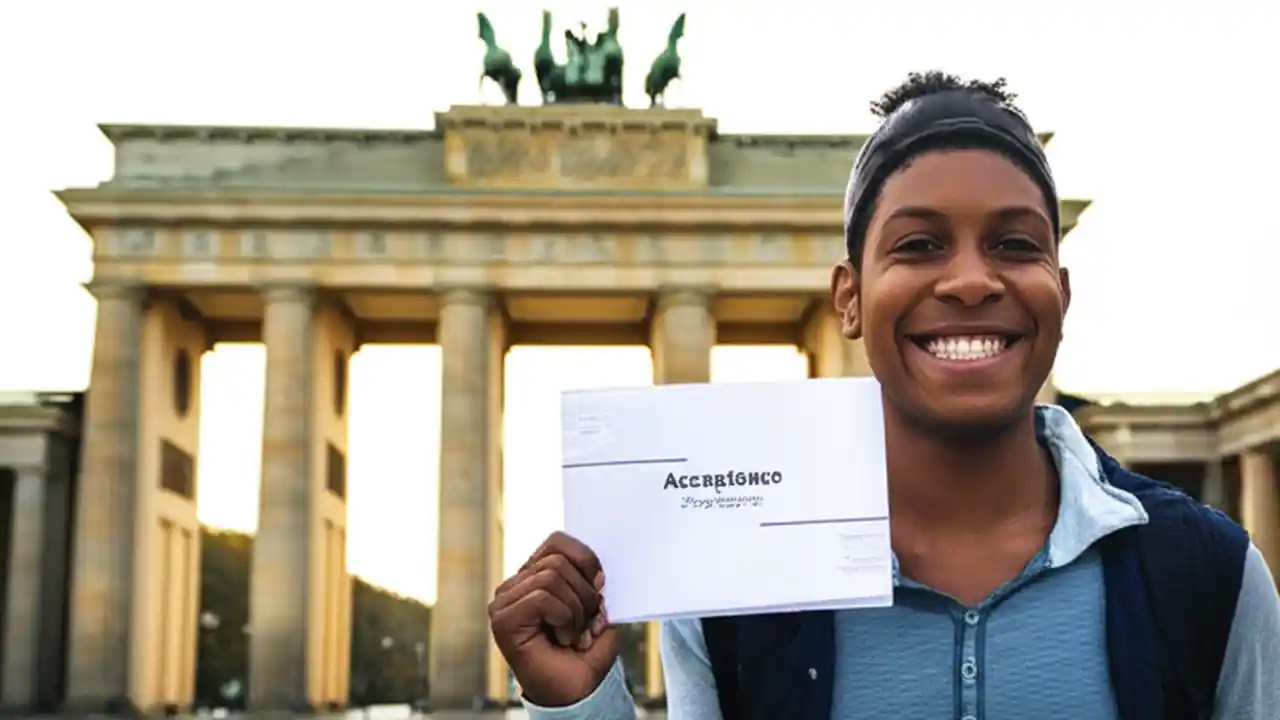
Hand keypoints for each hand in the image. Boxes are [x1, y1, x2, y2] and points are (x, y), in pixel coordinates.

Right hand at [489, 531, 618, 706]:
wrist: (575, 693)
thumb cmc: (585, 653)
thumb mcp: (598, 611)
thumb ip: (593, 583)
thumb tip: (596, 572)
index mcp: (535, 576)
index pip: (557, 542)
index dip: (585, 558)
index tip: (601, 584)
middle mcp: (515, 585)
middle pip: (557, 559)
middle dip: (585, 592)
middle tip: (589, 622)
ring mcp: (505, 602)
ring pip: (551, 577)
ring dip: (576, 610)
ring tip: (575, 634)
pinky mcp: (503, 620)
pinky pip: (543, 598)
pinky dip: (564, 619)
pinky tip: (563, 639)